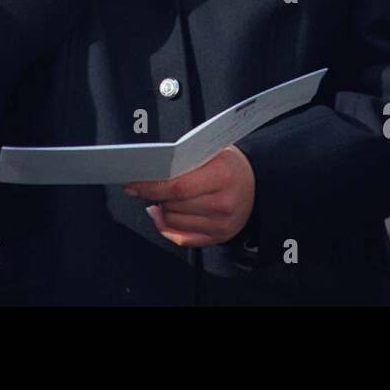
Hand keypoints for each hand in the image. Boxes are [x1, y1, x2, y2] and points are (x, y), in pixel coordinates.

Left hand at [124, 146, 254, 247]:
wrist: (256, 185)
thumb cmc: (230, 166)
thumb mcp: (213, 151)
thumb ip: (185, 159)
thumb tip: (152, 169)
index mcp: (222, 177)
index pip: (178, 187)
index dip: (151, 187)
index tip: (133, 184)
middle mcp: (223, 204)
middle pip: (173, 206)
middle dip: (155, 196)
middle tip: (149, 184)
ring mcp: (221, 225)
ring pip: (173, 222)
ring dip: (161, 209)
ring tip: (161, 196)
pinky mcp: (218, 238)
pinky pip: (181, 237)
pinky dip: (166, 226)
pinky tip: (162, 213)